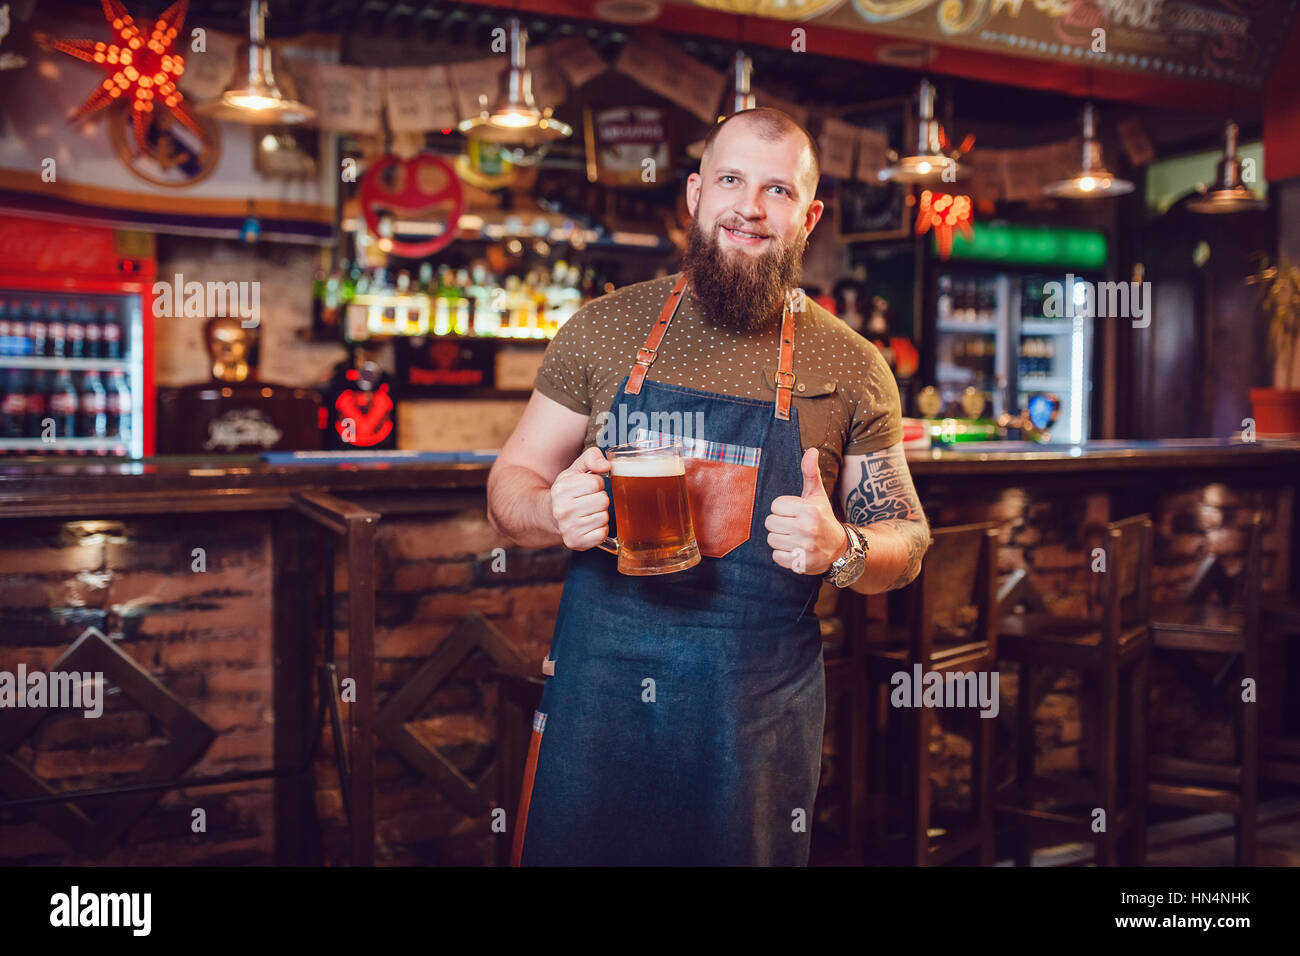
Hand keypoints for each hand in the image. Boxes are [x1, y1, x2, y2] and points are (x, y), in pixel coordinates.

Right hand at [550, 446, 611, 549]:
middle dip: (599, 499)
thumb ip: (591, 458)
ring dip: (600, 514)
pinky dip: (599, 529)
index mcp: (562, 489)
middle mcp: (562, 510)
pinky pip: (602, 533)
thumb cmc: (566, 492)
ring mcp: (569, 528)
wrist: (550, 516)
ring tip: (587, 513)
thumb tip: (606, 465)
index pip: (596, 483)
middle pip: (603, 500)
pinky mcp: (576, 542)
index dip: (596, 484)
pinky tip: (588, 525)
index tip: (587, 488)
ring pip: (604, 517)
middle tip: (588, 501)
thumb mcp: (574, 470)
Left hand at [765, 448, 848, 574]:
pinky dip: (783, 555)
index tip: (795, 513)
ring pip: (771, 540)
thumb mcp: (817, 495)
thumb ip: (810, 473)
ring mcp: (804, 548)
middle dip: (779, 524)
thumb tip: (811, 450)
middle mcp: (807, 528)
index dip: (783, 509)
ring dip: (780, 539)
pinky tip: (795, 550)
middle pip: (770, 523)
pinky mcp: (801, 564)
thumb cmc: (823, 518)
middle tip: (794, 526)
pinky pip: (776, 556)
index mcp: (809, 510)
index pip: (775, 506)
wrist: (839, 549)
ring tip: (794, 538)